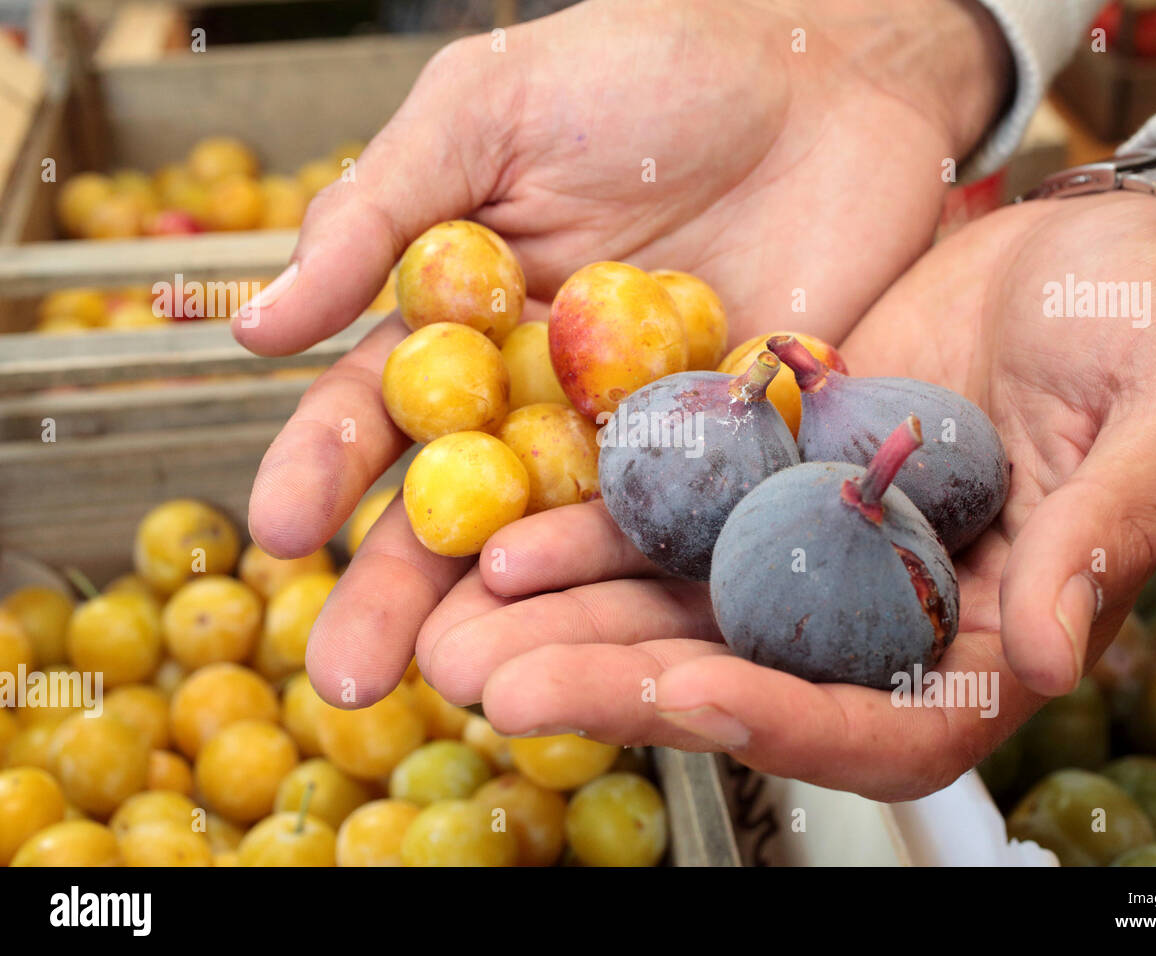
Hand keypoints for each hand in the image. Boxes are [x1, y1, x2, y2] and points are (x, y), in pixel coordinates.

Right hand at [240, 2, 1010, 698]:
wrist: (825, 68)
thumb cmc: (643, 66)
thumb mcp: (488, 116)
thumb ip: (380, 214)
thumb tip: (260, 329)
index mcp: (468, 321)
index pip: (379, 411)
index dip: (326, 470)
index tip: (282, 532)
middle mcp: (542, 393)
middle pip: (459, 508)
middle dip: (399, 590)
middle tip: (349, 676)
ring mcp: (638, 432)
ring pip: (560, 540)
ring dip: (512, 616)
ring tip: (463, 685)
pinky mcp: (736, 450)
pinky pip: (682, 523)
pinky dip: (640, 580)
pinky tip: (600, 640)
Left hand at [419, 192, 1155, 798]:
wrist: (1077, 247)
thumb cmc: (1155, 321)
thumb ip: (1112, 530)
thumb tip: (1050, 651)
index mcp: (991, 634)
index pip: (887, 720)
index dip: (788, 720)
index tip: (692, 693)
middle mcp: (883, 613)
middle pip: (748, 682)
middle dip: (624, 687)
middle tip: (499, 686)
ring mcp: (810, 552)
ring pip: (680, 613)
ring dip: (569, 628)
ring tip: (459, 635)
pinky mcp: (761, 485)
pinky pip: (666, 525)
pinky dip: (587, 539)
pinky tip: (503, 548)